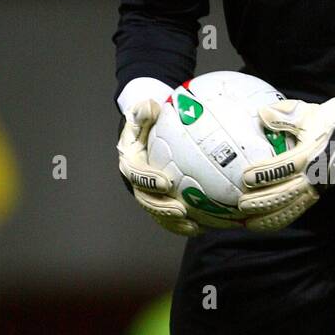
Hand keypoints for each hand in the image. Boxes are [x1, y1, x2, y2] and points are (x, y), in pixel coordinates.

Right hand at [117, 97, 200, 236]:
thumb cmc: (149, 123)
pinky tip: (204, 228)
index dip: (149, 180)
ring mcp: (148, 194)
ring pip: (159, 214)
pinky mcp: (160, 203)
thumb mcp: (144, 113)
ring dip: (174, 222)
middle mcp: (137, 182)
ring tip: (194, 225)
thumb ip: (145, 111)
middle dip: (162, 209)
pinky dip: (184, 225)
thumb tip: (150, 106)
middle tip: (181, 210)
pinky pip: (171, 219)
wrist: (147, 135)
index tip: (167, 182)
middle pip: (146, 200)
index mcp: (131, 161)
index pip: (135, 174)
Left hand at [238, 86, 334, 231]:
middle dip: (263, 201)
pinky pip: (298, 209)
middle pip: (288, 193)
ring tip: (248, 223)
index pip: (287, 166)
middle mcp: (317, 173)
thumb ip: (284, 114)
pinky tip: (263, 224)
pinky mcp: (320, 191)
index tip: (246, 177)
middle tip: (242, 205)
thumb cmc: (328, 117)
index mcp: (313, 153)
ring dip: (270, 217)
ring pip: (293, 207)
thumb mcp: (306, 111)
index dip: (266, 173)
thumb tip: (261, 113)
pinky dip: (280, 219)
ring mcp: (320, 185)